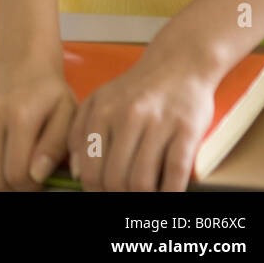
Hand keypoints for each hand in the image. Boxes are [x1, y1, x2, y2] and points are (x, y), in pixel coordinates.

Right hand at [0, 58, 74, 190]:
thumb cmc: (48, 94)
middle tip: (21, 180)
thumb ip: (55, 147)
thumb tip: (37, 175)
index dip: (30, 188)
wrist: (19, 63)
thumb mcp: (67, 115)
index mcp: (19, 117)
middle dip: (10, 189)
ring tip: (1, 176)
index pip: (18, 175)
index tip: (37, 180)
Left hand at [67, 52, 215, 191]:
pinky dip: (169, 192)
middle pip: (115, 179)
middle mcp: (126, 118)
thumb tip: (77, 172)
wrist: (178, 63)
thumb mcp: (98, 101)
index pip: (90, 168)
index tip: (101, 195)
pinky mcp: (186, 130)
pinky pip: (175, 172)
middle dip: (117, 197)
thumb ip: (80, 132)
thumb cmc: (135, 88)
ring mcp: (157, 124)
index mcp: (101, 113)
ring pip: (142, 180)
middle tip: (122, 199)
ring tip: (143, 197)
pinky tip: (166, 195)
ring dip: (142, 198)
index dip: (95, 191)